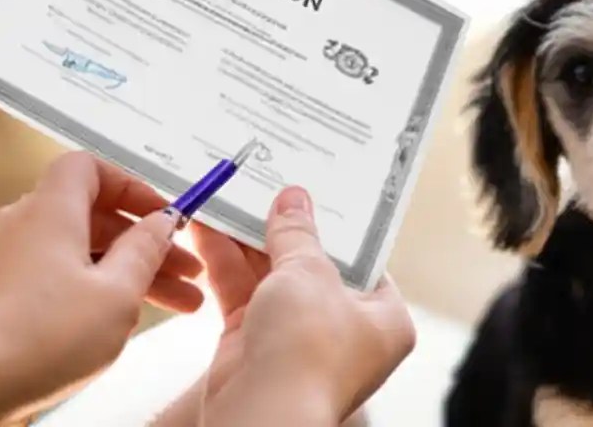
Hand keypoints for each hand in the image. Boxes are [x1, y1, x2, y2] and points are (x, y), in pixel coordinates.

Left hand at [0, 151, 203, 419]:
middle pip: (91, 217)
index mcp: (48, 210)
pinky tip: (115, 321)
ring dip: (123, 272)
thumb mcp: (119, 291)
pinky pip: (49, 276)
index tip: (163, 216)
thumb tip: (161, 223)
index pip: (90, 168)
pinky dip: (87, 289)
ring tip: (170, 305)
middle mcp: (17, 225)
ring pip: (75, 252)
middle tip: (185, 273)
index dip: (131, 187)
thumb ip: (146, 249)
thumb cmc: (43, 337)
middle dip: (144, 244)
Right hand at [159, 187, 414, 425]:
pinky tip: (208, 231)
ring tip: (228, 198)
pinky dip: (226, 267)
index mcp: (384, 319)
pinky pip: (243, 297)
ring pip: (272, 280)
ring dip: (247, 243)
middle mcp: (345, 332)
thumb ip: (297, 235)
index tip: (316, 195)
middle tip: (264, 189)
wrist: (261, 416)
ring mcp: (298, 341)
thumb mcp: (309, 274)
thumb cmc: (308, 351)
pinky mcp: (255, 348)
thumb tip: (294, 201)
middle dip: (283, 231)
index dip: (337, 228)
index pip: (365, 262)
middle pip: (312, 267)